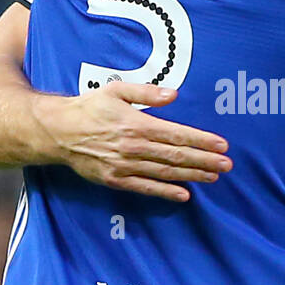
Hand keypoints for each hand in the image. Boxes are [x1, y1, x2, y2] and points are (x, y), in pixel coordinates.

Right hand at [33, 80, 230, 201]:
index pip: (176, 134)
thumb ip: (147, 92)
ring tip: (213, 177)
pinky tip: (184, 194)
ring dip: (191, 176)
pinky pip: (145, 188)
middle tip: (227, 165)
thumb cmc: (89, 107)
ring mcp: (124, 166)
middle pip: (176, 156)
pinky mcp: (115, 180)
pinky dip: (165, 192)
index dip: (201, 140)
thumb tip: (174, 94)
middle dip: (204, 160)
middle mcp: (133, 147)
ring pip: (165, 172)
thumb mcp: (116, 90)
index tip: (222, 145)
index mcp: (136, 123)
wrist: (57, 132)